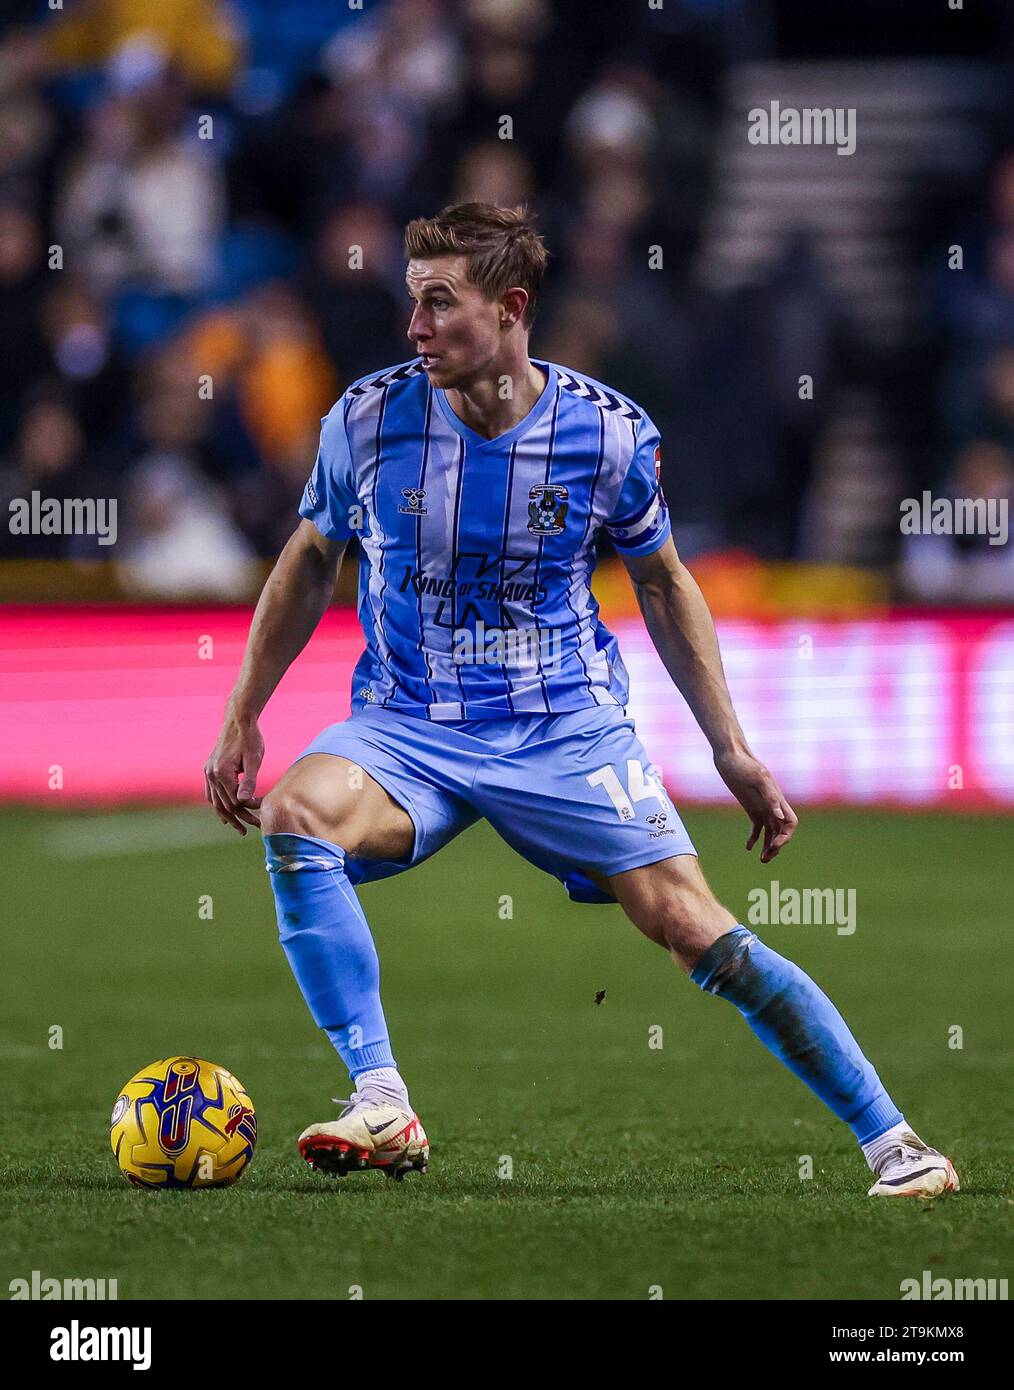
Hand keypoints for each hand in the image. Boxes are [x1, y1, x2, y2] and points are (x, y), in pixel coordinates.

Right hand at [204, 712, 264, 835]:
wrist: (238, 720)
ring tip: (240, 827)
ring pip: (215, 801)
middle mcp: (210, 775)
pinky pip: (211, 793)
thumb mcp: (254, 759)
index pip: (235, 801)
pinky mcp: (209, 769)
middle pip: (224, 804)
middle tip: (256, 826)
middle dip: (241, 817)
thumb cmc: (250, 739)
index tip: (265, 808)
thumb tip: (245, 801)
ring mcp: (207, 772)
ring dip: (228, 815)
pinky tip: (226, 812)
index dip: (250, 808)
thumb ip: (249, 781)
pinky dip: (218, 804)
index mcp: (221, 773)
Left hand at [714, 747, 797, 863]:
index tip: (773, 845)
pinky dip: (754, 838)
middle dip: (776, 846)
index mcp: (777, 799)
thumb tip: (779, 816)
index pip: (790, 823)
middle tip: (764, 859)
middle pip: (781, 831)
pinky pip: (757, 827)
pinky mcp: (751, 807)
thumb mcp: (757, 778)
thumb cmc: (744, 765)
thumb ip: (770, 796)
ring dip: (768, 846)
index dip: (785, 836)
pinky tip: (748, 847)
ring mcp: (762, 807)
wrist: (730, 755)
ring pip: (771, 832)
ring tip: (761, 859)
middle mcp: (772, 805)